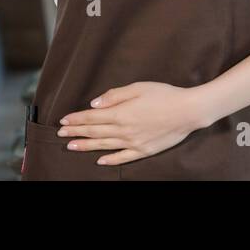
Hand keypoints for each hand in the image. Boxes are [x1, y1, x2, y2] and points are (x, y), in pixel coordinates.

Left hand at [56, 82, 206, 165]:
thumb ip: (114, 96)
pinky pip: (123, 158)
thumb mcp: (138, 87)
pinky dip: (110, 160)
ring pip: (105, 146)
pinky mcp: (144, 150)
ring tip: (71, 146)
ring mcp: (134, 142)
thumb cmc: (164, 94)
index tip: (63, 120)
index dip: (76, 119)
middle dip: (76, 132)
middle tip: (61, 134)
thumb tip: (94, 105)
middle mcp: (125, 130)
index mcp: (121, 113)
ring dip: (86, 146)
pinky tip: (100, 161)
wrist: (188, 111)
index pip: (92, 118)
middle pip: (95, 132)